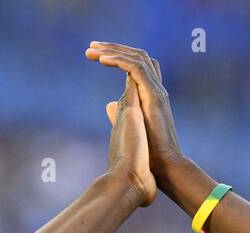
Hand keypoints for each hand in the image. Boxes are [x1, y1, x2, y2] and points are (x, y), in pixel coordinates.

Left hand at [86, 41, 183, 186]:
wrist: (159, 168)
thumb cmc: (145, 155)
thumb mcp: (130, 127)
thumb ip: (121, 112)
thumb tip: (109, 104)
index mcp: (148, 96)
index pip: (135, 66)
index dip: (117, 57)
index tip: (95, 55)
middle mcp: (154, 90)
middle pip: (136, 56)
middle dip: (113, 48)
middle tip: (90, 47)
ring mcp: (156, 92)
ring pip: (136, 58)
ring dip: (113, 51)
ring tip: (92, 50)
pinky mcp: (154, 96)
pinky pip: (136, 69)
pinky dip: (119, 61)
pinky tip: (101, 60)